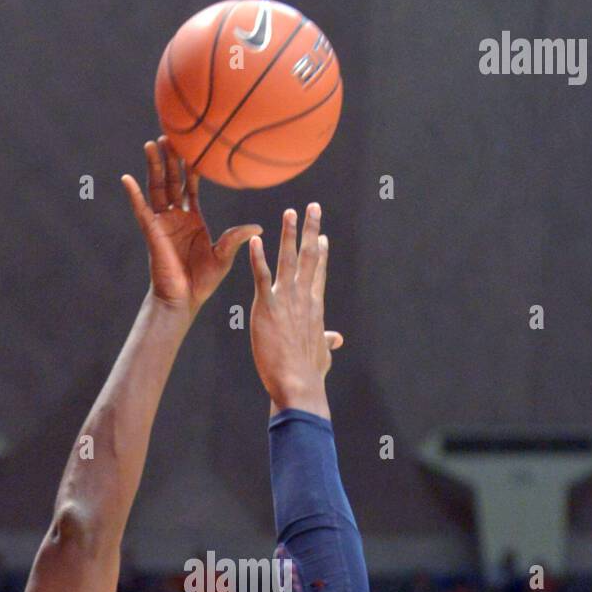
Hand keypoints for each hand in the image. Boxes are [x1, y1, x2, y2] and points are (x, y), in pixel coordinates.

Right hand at [122, 137, 261, 319]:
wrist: (184, 300)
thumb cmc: (202, 281)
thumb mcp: (224, 256)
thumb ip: (237, 238)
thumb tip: (259, 227)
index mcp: (193, 219)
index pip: (190, 186)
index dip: (192, 167)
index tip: (195, 147)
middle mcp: (176, 217)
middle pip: (171, 180)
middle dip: (170, 159)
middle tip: (171, 135)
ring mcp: (162, 223)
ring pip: (156, 188)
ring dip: (153, 167)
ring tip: (151, 144)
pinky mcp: (151, 232)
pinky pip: (141, 210)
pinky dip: (133, 195)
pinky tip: (126, 179)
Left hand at [248, 203, 343, 410]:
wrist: (298, 384)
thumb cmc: (309, 374)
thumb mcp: (322, 354)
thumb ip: (326, 342)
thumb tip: (336, 339)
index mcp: (314, 306)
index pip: (317, 272)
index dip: (320, 252)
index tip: (321, 235)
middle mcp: (303, 297)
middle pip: (309, 256)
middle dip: (310, 230)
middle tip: (313, 207)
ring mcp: (286, 300)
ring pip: (288, 259)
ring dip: (289, 234)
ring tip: (290, 212)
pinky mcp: (267, 307)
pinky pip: (261, 277)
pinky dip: (258, 258)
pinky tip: (255, 240)